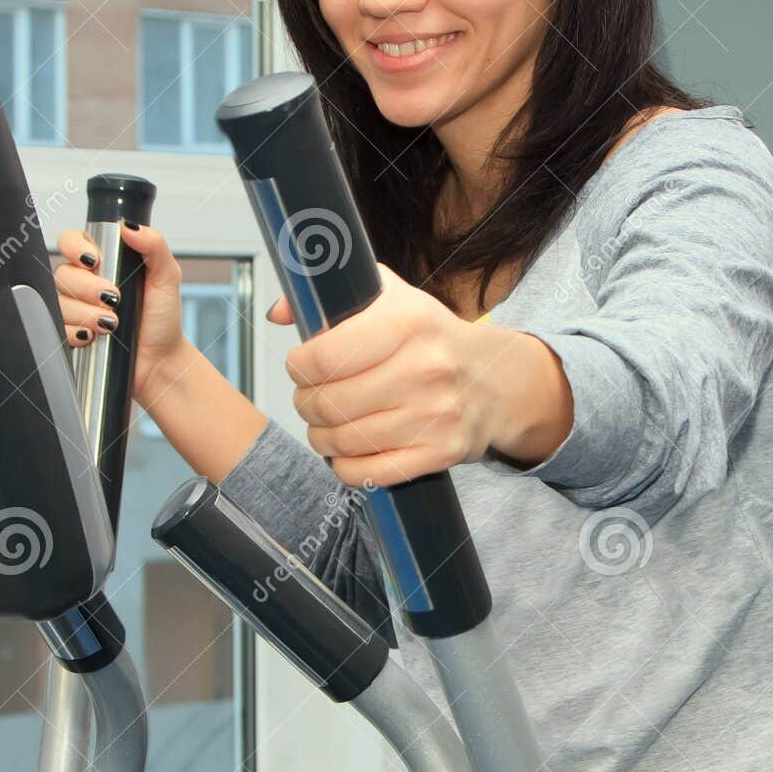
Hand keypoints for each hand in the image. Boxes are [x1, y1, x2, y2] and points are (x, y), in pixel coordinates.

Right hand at [52, 223, 186, 402]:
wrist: (159, 362)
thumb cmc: (163, 321)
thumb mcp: (167, 278)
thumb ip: (154, 246)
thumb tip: (129, 227)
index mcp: (104, 262)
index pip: (71, 241)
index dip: (75, 247)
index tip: (93, 261)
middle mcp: (85, 283)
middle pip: (63, 272)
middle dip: (87, 287)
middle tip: (113, 299)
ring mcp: (75, 309)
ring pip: (59, 301)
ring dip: (85, 314)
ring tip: (111, 325)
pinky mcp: (70, 333)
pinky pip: (56, 328)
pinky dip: (75, 333)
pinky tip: (93, 337)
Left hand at [268, 264, 500, 487]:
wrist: (494, 380)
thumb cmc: (428, 338)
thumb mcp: (389, 298)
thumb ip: (333, 298)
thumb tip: (278, 313)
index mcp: (408, 322)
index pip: (324, 357)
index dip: (298, 366)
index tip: (300, 366)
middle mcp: (425, 368)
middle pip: (328, 403)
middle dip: (305, 403)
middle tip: (310, 398)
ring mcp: (435, 415)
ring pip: (342, 441)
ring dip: (320, 437)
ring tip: (325, 424)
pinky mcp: (441, 453)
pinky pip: (367, 473)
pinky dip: (344, 467)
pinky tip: (347, 451)